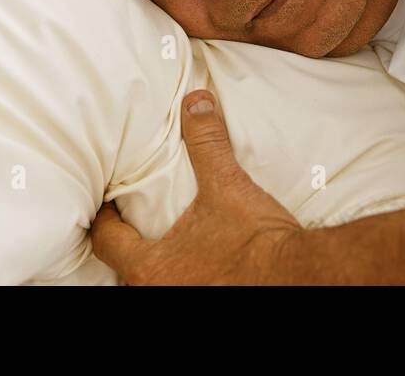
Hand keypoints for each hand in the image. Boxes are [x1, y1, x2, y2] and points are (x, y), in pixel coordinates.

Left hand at [91, 89, 302, 283]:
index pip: (108, 242)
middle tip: (132, 219)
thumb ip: (206, 143)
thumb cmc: (256, 239)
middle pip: (126, 269)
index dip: (105, 219)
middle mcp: (160, 293)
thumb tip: (196, 103)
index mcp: (152, 268)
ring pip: (153, 284)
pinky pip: (180, 288)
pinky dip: (181, 277)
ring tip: (165, 241)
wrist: (299, 273)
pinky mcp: (208, 302)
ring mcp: (182, 302)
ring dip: (157, 264)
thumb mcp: (227, 185)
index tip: (106, 204)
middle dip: (129, 244)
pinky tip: (197, 263)